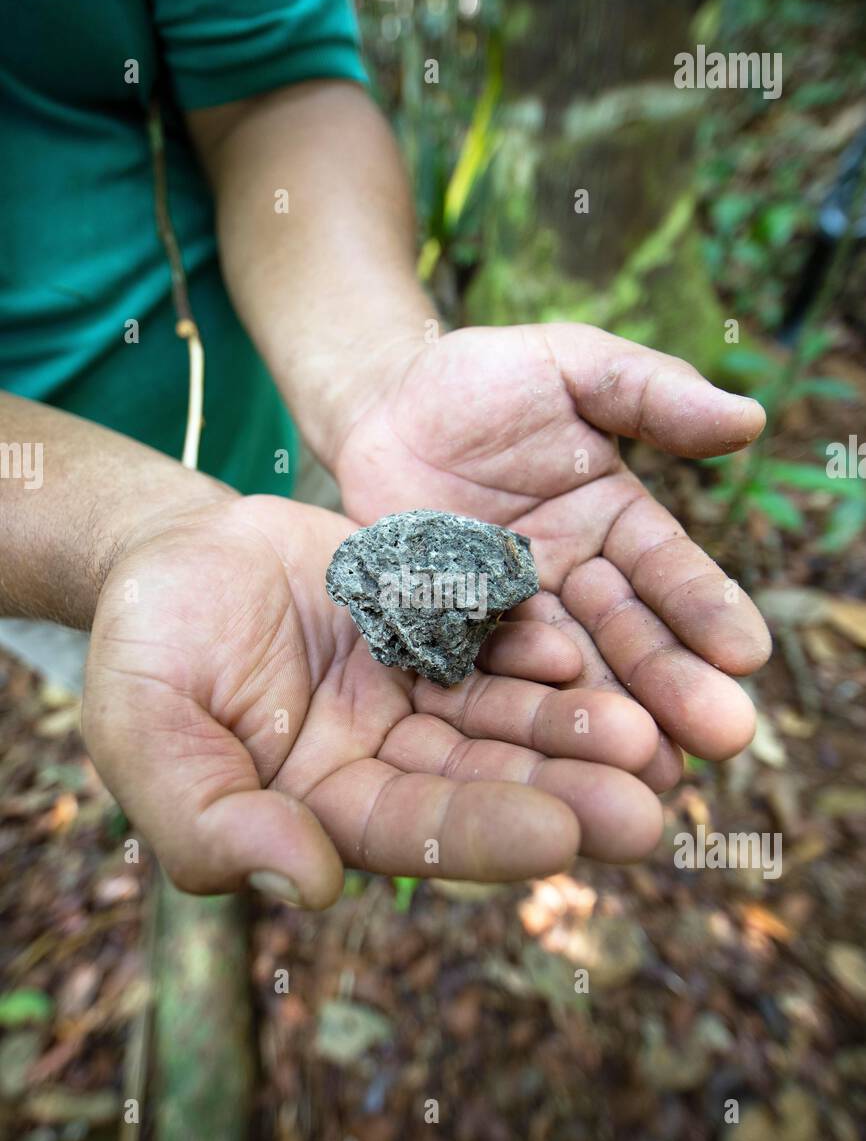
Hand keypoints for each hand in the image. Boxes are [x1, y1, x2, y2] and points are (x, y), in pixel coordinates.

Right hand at [82, 493, 667, 906]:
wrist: (172, 550)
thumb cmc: (144, 644)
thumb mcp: (146, 730)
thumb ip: (209, 819)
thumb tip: (307, 886)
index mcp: (319, 806)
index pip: (410, 832)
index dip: (482, 834)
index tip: (560, 835)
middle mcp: (383, 762)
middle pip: (481, 782)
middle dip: (561, 794)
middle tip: (646, 807)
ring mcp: (414, 696)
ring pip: (503, 716)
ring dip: (571, 723)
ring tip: (642, 729)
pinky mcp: (435, 631)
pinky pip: (494, 639)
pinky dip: (536, 644)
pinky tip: (582, 645)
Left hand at [336, 322, 772, 788]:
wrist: (379, 410)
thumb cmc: (479, 380)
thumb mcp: (567, 365)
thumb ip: (648, 391)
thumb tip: (747, 418)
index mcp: (618, 524)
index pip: (668, 571)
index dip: (705, 608)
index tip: (746, 652)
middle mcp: (578, 584)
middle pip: (629, 639)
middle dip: (675, 685)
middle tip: (721, 734)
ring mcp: (515, 622)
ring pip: (569, 678)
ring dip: (612, 725)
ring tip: (657, 775)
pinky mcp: (453, 644)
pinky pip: (486, 684)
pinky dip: (518, 726)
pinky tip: (549, 769)